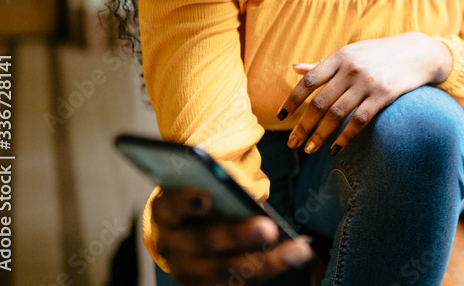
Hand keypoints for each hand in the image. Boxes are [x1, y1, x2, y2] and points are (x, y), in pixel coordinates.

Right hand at [153, 188, 312, 284]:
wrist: (182, 232)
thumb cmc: (199, 201)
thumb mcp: (199, 186)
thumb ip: (218, 188)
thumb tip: (249, 196)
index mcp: (165, 212)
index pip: (171, 207)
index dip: (186, 203)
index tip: (207, 198)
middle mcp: (170, 245)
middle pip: (203, 242)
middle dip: (237, 236)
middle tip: (270, 229)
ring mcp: (187, 271)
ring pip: (225, 270)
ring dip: (265, 261)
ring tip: (298, 249)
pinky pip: (237, 283)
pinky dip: (269, 268)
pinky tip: (296, 254)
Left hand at [277, 33, 452, 154]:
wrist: (418, 52)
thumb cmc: (379, 54)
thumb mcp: (351, 53)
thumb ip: (323, 64)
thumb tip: (295, 68)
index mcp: (340, 57)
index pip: (309, 80)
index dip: (293, 100)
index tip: (281, 117)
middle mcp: (351, 69)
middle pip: (320, 102)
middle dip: (303, 126)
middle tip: (292, 143)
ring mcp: (368, 82)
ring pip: (337, 114)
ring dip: (320, 135)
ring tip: (309, 150)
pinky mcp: (384, 95)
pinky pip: (359, 120)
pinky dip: (345, 137)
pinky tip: (336, 148)